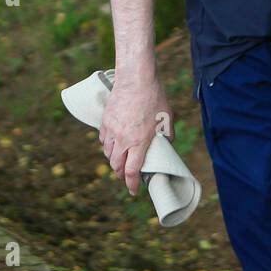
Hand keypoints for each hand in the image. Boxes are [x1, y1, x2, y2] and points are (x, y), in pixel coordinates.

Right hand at [98, 70, 170, 195]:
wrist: (135, 78)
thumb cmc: (154, 97)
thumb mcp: (167, 118)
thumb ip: (166, 135)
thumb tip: (166, 145)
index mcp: (139, 141)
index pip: (131, 171)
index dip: (132, 184)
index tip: (133, 191)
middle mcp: (122, 139)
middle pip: (116, 166)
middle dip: (121, 175)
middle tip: (127, 177)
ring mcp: (111, 131)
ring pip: (108, 154)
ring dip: (114, 161)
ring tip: (121, 162)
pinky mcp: (104, 122)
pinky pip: (103, 140)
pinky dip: (108, 146)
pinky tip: (114, 145)